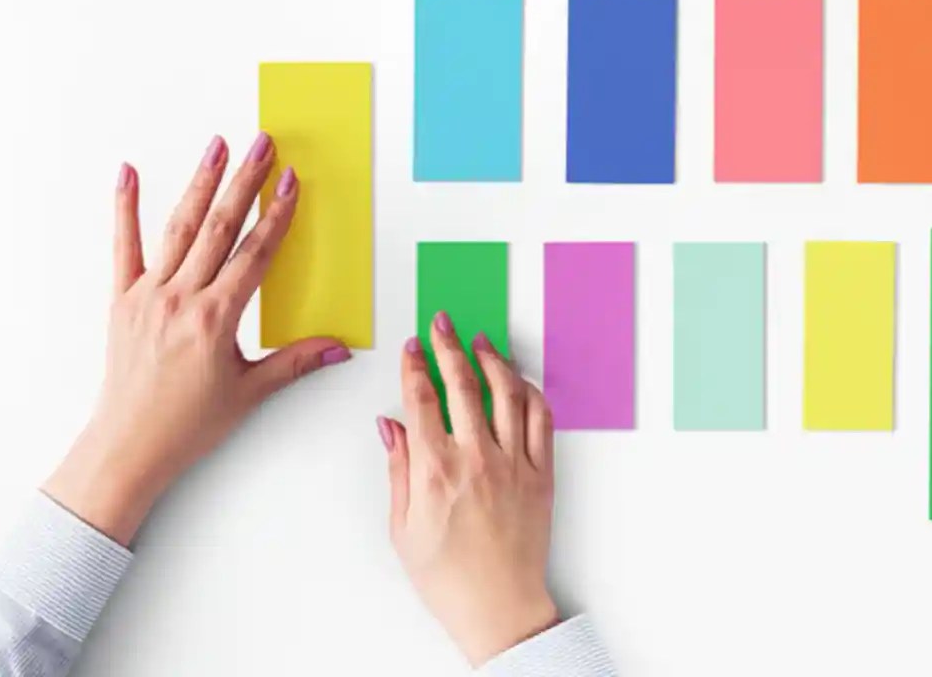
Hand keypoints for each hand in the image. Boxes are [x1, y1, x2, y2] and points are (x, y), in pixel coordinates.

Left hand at [43, 133, 350, 545]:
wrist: (129, 445)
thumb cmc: (187, 424)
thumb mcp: (249, 393)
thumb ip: (295, 362)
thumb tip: (340, 347)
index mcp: (216, 319)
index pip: (254, 254)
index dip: (276, 215)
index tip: (290, 182)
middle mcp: (180, 298)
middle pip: (219, 227)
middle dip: (244, 182)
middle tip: (262, 144)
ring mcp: (148, 294)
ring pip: (179, 227)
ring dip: (199, 182)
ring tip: (217, 146)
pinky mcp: (122, 299)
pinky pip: (124, 245)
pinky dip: (124, 208)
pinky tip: (128, 174)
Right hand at [379, 311, 557, 666]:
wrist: (498, 608)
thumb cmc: (447, 577)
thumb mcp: (402, 527)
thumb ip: (398, 469)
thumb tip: (390, 425)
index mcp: (435, 471)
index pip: (421, 398)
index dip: (414, 365)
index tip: (411, 347)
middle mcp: (476, 459)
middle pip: (462, 384)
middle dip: (449, 346)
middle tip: (443, 323)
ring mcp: (514, 464)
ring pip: (507, 393)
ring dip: (492, 360)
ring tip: (481, 342)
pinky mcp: (542, 475)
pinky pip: (541, 420)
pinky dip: (530, 393)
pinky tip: (518, 381)